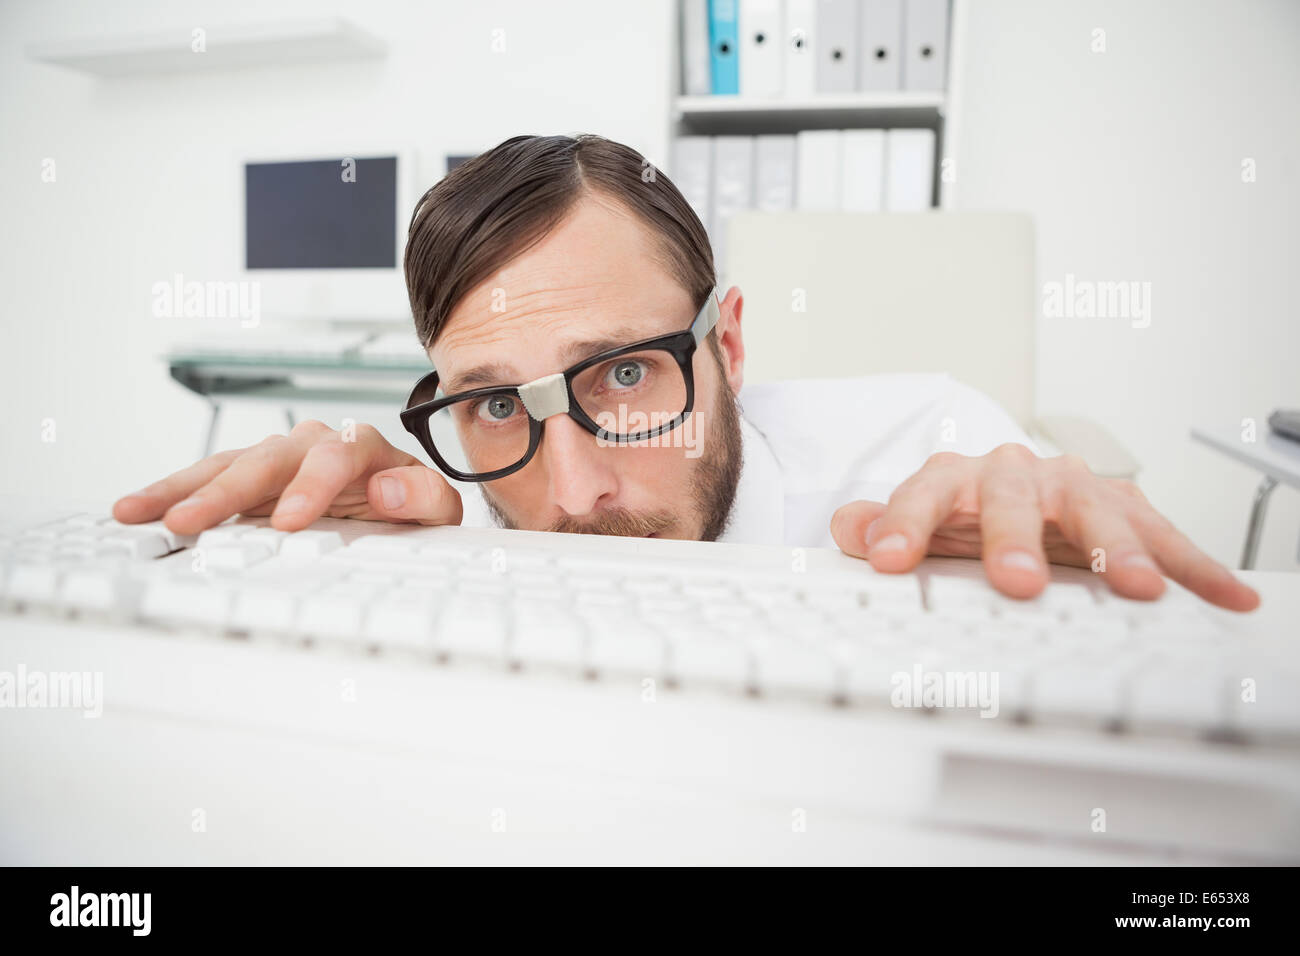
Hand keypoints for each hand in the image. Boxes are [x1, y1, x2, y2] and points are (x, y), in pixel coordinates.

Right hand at [112, 420, 462, 533]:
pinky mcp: (247, 482)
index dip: (310, 487)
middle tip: (190, 519)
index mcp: (362, 449)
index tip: (288, 521)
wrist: (400, 512)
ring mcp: (276, 462)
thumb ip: (423, 497)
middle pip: (266, 459)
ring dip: (182, 489)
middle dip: (225, 490)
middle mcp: (313, 446)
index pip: (334, 457)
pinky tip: (137, 509)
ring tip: (140, 510)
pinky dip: (172, 495)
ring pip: (226, 465)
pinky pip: (206, 481)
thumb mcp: (436, 512)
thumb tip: (387, 488)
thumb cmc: (412, 510)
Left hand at [829, 444, 1258, 610]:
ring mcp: (1074, 489)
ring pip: (1098, 509)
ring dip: (1120, 548)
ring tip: (1139, 586)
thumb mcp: (920, 528)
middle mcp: (1016, 475)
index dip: (905, 524)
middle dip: (1015, 538)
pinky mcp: (1125, 510)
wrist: (1019, 499)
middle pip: (1014, 496)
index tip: (888, 560)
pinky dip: (1196, 566)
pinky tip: (1229, 593)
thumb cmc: (966, 519)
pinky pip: (1164, 535)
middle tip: (1016, 581)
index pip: (926, 491)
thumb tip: (845, 528)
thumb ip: (881, 529)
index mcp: (958, 478)